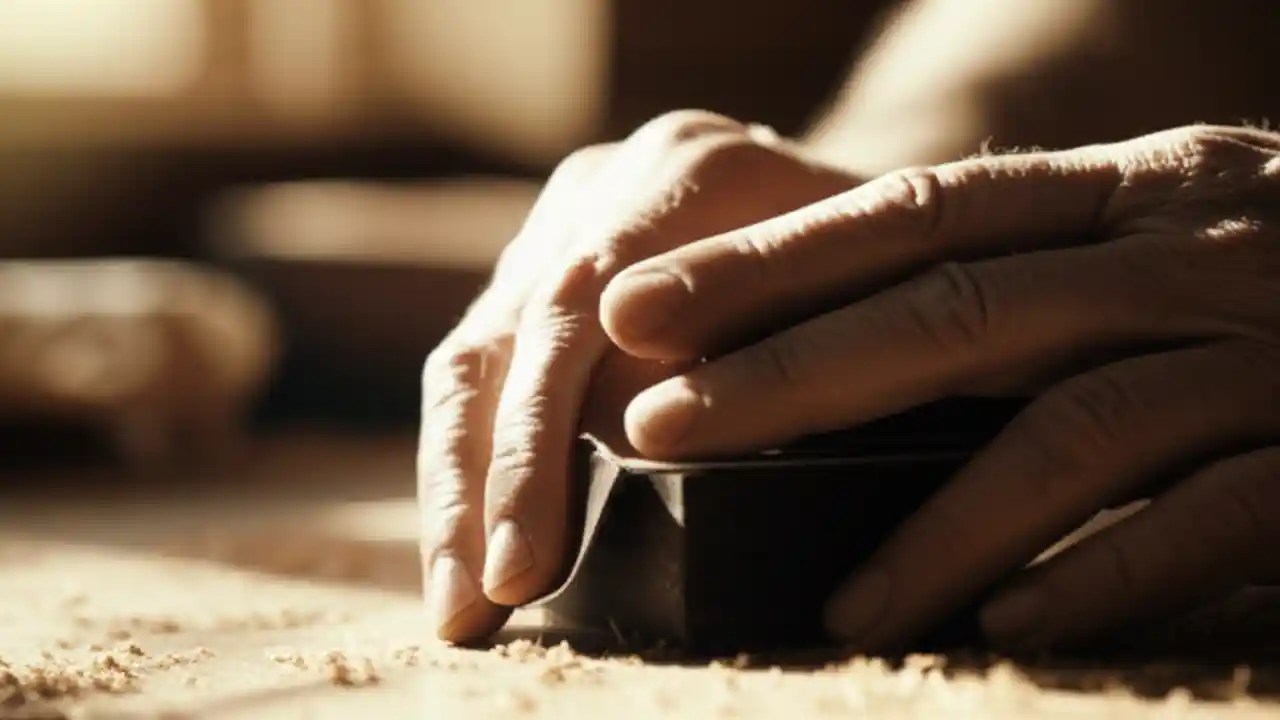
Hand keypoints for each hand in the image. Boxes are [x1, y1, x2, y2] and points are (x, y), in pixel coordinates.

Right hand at [417, 110, 860, 641]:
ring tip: (458, 606)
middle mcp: (611, 182)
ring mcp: (565, 223)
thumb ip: (791, 361)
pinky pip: (477, 370)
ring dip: (458, 487)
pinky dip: (471, 466)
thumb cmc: (901, 271)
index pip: (583, 306)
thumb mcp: (884, 299)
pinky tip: (468, 550)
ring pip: (473, 356)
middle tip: (481, 602)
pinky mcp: (539, 268)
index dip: (542, 440)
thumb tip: (656, 463)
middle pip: (516, 336)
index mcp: (694, 167)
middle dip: (494, 481)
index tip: (530, 559)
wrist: (871, 209)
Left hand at [601, 124, 1279, 650]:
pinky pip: (1212, 518)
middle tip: (657, 422)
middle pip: (958, 305)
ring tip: (837, 602)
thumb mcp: (1148, 259)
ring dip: (939, 521)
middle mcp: (1184, 252)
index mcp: (1120, 196)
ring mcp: (1266, 351)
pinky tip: (1007, 625)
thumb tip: (844, 354)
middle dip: (795, 367)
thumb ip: (1024, 291)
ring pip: (1075, 425)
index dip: (772, 263)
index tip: (640, 311)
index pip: (915, 216)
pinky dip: (1105, 576)